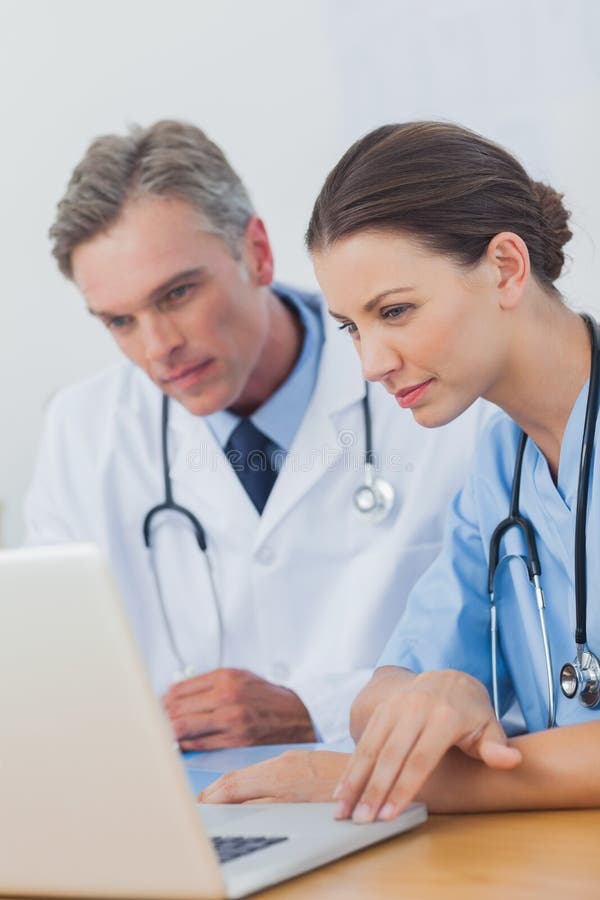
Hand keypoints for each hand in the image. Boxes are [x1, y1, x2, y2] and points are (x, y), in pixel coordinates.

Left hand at [162, 668, 315, 749]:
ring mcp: (232, 720)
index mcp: (225, 677)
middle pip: (176, 709)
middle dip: (161, 718)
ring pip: (183, 728)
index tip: (157, 708)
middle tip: (156, 725)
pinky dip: (186, 745)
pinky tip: (183, 744)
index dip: (162, 701)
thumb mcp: (239, 677)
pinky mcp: (236, 741)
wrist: (299, 715)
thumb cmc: (266, 697)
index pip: (178, 690)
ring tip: (165, 736)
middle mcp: (227, 696)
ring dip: (169, 734)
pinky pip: (199, 745)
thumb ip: (207, 684)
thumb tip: (174, 695)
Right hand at [198, 750, 348, 802]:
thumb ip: (267, 806)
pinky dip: (248, 782)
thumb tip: (238, 806)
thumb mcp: (302, 810)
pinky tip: (246, 792)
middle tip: (197, 805)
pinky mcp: (302, 760)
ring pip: (252, 772)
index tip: (196, 806)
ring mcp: (293, 758)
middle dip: (215, 791)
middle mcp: (284, 761)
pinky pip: (265, 770)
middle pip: (239, 776)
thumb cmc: (345, 801)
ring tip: (215, 801)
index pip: (234, 784)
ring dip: (230, 786)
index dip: (212, 796)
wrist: (378, 778)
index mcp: (280, 774)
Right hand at [334, 669, 521, 823]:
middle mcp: (415, 708)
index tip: (390, 815)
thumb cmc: (471, 713)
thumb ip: (496, 747)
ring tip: (342, 811)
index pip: (420, 758)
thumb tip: (510, 760)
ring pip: (371, 747)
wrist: (448, 679)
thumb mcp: (489, 727)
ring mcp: (395, 707)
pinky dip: (351, 767)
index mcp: (444, 716)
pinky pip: (364, 740)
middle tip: (361, 820)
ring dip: (354, 781)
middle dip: (373, 790)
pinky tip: (340, 791)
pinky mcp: (382, 710)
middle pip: (390, 755)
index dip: (404, 787)